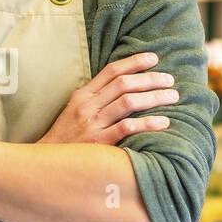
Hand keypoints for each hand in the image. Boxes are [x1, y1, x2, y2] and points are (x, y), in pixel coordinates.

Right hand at [38, 51, 177, 145]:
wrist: (48, 163)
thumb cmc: (66, 137)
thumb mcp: (74, 110)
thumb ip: (95, 98)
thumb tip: (123, 86)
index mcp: (82, 94)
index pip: (111, 71)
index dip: (134, 62)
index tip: (154, 58)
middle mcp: (87, 105)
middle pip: (124, 84)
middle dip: (151, 79)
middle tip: (170, 80)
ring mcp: (92, 123)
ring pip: (128, 102)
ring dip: (154, 97)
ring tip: (172, 97)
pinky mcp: (98, 143)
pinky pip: (127, 128)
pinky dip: (147, 123)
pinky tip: (163, 122)